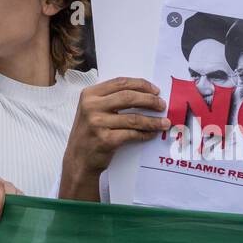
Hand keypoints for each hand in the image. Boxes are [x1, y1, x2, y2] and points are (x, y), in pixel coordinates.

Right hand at [60, 78, 168, 199]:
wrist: (78, 159)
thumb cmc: (89, 132)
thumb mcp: (92, 109)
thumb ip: (110, 99)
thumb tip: (144, 94)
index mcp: (89, 94)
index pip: (120, 83)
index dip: (141, 85)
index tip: (155, 90)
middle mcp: (91, 106)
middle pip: (128, 97)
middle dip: (150, 100)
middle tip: (162, 105)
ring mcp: (98, 123)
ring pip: (133, 118)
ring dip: (152, 121)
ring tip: (164, 122)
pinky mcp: (105, 140)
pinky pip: (132, 134)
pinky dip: (145, 134)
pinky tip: (152, 134)